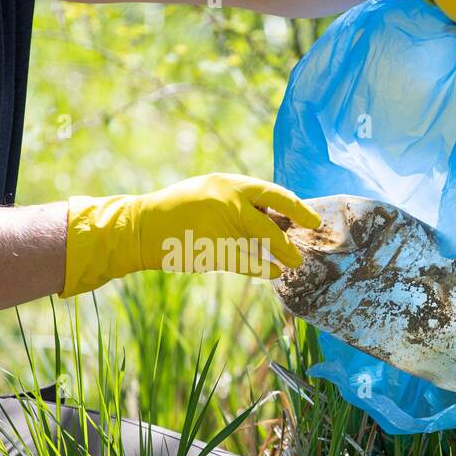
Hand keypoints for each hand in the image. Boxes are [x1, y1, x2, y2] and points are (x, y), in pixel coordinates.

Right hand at [60, 173, 321, 297]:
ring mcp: (219, 226)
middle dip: (291, 238)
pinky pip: (245, 262)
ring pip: (260, 244)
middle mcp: (227, 201)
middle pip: (272, 221)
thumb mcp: (210, 192)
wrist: (142, 226)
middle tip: (303, 250)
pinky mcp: (211, 249)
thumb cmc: (179, 209)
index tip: (313, 220)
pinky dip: (260, 268)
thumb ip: (239, 200)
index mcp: (228, 184)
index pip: (273, 193)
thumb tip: (275, 215)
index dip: (297, 207)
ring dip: (279, 255)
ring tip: (291, 264)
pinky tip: (271, 272)